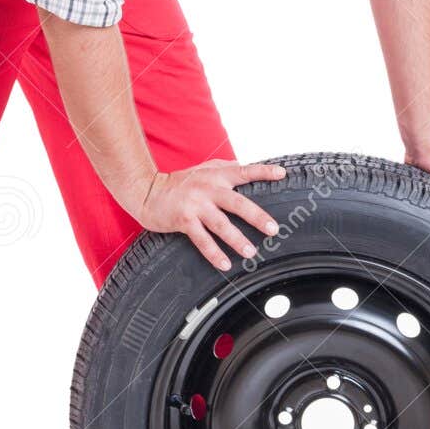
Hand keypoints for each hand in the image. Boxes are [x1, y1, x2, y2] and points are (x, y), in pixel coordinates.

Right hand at [126, 160, 286, 272]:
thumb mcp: (202, 169)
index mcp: (216, 175)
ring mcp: (196, 205)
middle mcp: (208, 188)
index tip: (282, 174)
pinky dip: (214, 253)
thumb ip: (223, 167)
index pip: (244, 171)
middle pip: (237, 203)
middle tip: (273, 229)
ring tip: (250, 252)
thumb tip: (241, 164)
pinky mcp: (184, 220)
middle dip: (257, 216)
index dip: (263, 172)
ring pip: (221, 224)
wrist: (147, 191)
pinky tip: (225, 264)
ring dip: (237, 239)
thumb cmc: (179, 182)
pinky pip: (202, 239)